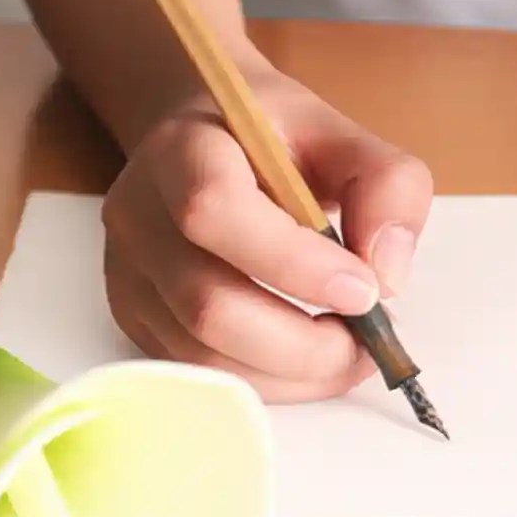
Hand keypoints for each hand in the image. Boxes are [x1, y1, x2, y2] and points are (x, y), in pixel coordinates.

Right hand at [101, 69, 432, 401]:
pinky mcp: (136, 317)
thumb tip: (386, 275)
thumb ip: (388, 188)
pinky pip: (202, 372)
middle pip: (208, 305)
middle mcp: (140, 212)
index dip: (294, 264)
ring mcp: (129, 272)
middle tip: (367, 341)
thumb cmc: (276, 141)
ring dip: (293, 372)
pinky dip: (270, 380)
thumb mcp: (344, 136)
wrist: (205, 141)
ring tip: (348, 351)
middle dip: (304, 344)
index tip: (364, 290)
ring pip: (204, 353)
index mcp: (185, 149)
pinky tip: (309, 358)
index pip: (215, 210)